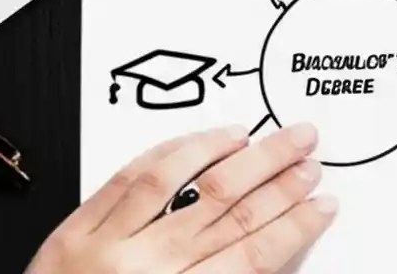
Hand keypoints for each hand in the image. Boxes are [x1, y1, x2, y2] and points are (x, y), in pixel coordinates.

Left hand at [27, 124, 335, 273]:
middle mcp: (144, 273)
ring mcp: (107, 246)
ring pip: (185, 182)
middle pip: (229, 210)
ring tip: (266, 137)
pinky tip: (204, 139)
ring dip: (235, 155)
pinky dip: (173, 152)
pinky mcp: (75, 230)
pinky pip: (131, 176)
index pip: (253, 257)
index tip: (321, 205)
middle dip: (278, 178)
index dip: (294, 225)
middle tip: (307, 154)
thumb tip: (270, 250)